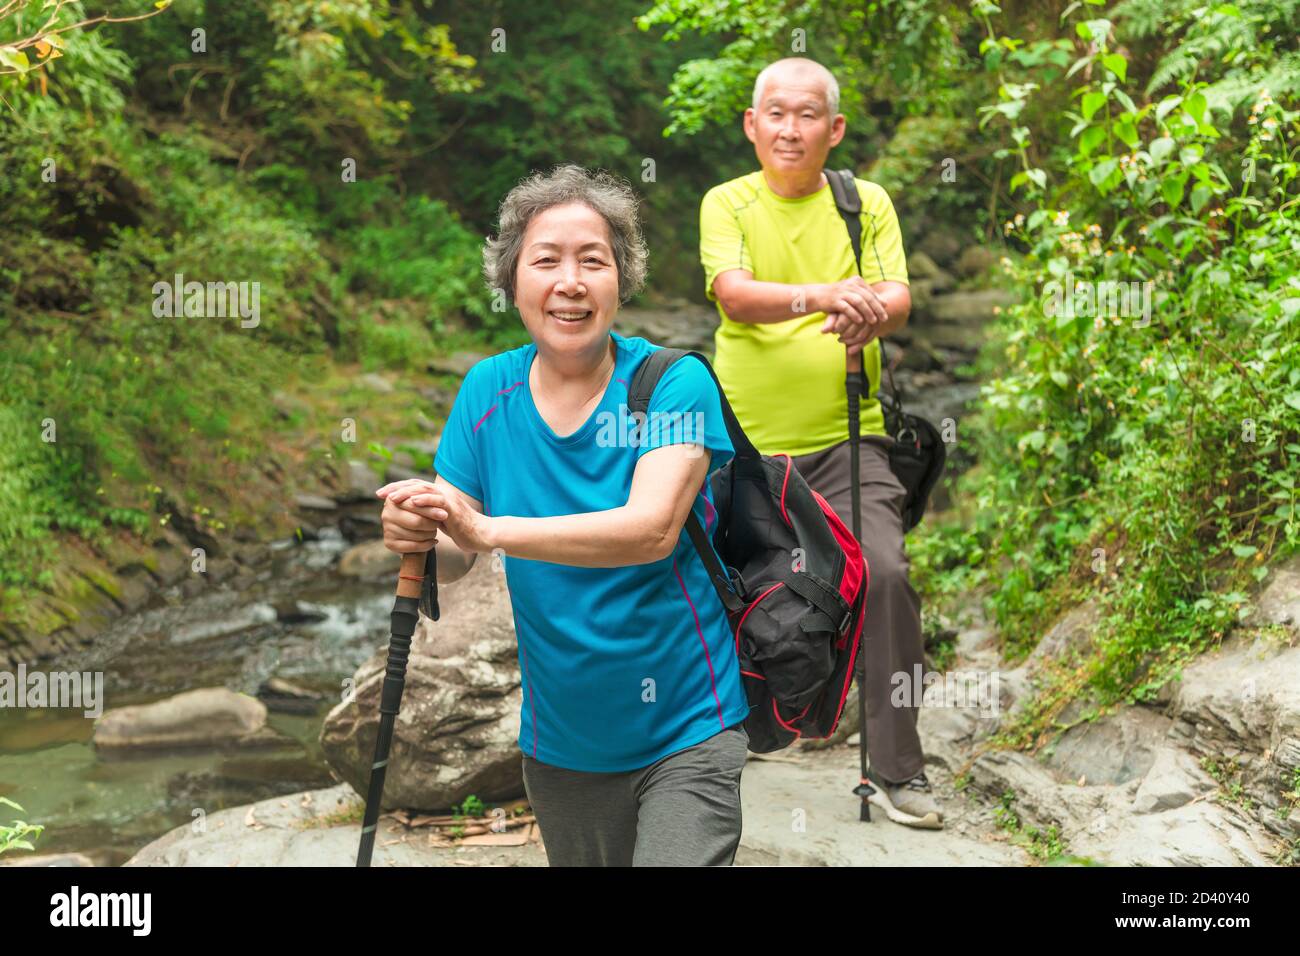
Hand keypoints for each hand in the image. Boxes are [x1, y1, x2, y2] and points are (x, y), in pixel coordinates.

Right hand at [376, 479, 440, 554]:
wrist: (416, 525)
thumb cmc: (420, 508)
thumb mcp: (419, 497)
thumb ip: (420, 491)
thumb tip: (400, 493)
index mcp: (393, 500)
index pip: (414, 505)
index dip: (430, 510)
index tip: (444, 514)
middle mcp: (386, 514)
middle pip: (416, 522)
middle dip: (432, 524)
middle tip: (439, 523)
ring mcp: (387, 529)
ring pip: (416, 536)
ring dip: (431, 534)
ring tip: (434, 530)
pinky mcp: (389, 543)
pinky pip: (412, 547)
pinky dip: (426, 545)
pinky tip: (433, 541)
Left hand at [378, 478, 493, 553]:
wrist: (481, 535)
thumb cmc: (462, 531)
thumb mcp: (441, 520)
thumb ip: (428, 514)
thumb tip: (413, 515)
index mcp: (437, 495)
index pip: (414, 487)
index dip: (397, 488)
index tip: (382, 494)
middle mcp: (442, 493)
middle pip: (416, 484)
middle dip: (396, 488)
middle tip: (380, 494)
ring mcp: (448, 499)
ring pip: (425, 489)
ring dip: (407, 493)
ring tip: (392, 497)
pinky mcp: (454, 507)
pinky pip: (438, 500)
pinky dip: (425, 499)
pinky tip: (412, 502)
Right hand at [817, 277, 886, 353]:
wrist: (818, 295)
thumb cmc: (839, 297)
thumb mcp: (854, 294)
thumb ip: (869, 297)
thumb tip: (885, 303)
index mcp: (857, 281)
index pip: (871, 293)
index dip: (879, 303)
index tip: (885, 313)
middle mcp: (850, 284)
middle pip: (867, 297)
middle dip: (877, 309)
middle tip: (884, 318)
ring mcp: (842, 292)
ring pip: (859, 302)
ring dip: (868, 312)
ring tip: (873, 321)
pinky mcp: (834, 300)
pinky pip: (847, 307)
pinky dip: (854, 314)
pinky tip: (860, 321)